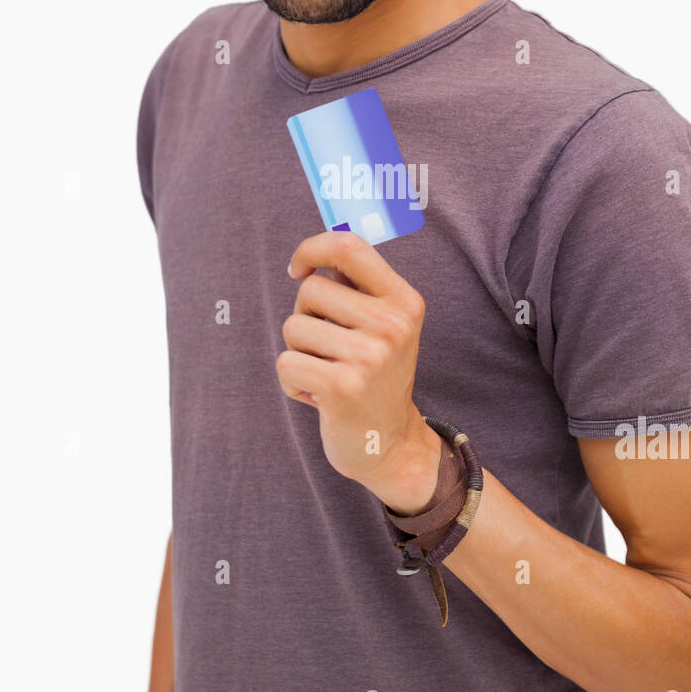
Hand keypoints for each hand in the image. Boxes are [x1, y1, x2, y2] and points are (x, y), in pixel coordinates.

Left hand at [277, 231, 440, 511]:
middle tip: (329, 349)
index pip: (348, 246)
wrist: (391, 444)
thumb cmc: (374, 376)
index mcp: (404, 301)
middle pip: (309, 290)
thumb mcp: (383, 327)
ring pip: (293, 327)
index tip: (297, 269)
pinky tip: (319, 397)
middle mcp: (392, 324)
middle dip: (305, 318)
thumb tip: (312, 254)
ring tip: (327, 374)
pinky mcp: (342, 387)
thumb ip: (356, 288)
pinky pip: (286, 363)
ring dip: (299, 353)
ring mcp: (369, 356)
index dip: (311, 249)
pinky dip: (292, 382)